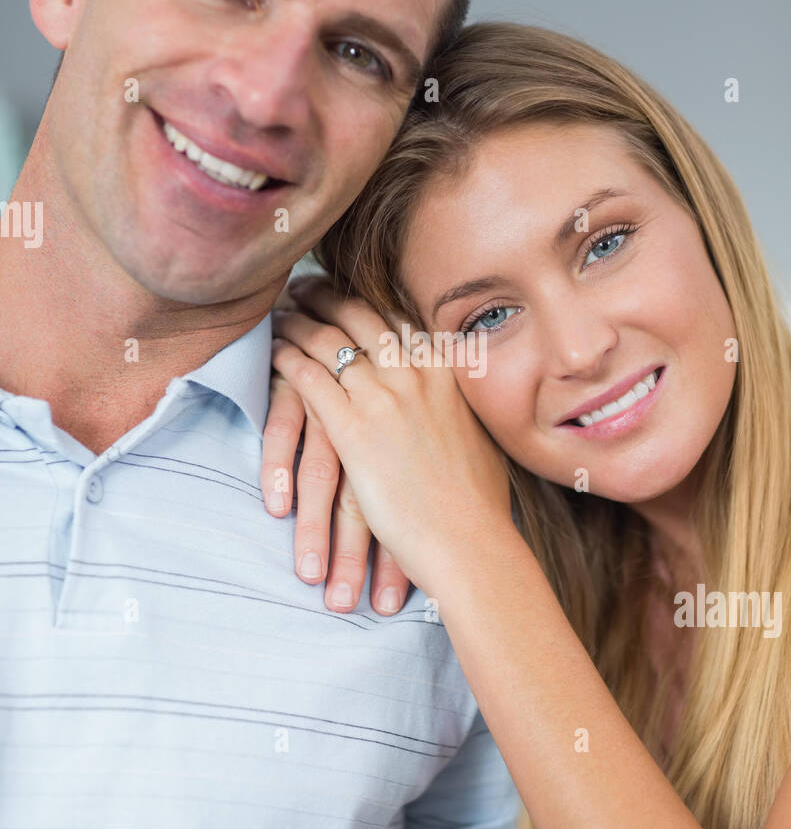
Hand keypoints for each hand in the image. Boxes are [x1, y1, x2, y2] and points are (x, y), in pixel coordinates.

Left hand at [269, 275, 513, 596]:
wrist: (469, 541)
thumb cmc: (478, 506)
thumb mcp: (479, 442)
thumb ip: (459, 415)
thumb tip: (457, 411)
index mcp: (446, 376)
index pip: (400, 321)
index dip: (369, 303)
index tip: (350, 295)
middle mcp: (415, 376)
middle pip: (362, 317)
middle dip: (329, 297)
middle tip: (306, 287)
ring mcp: (383, 399)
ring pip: (330, 340)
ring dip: (301, 322)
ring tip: (280, 313)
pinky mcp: (352, 429)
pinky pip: (310, 378)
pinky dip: (288, 358)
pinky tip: (272, 351)